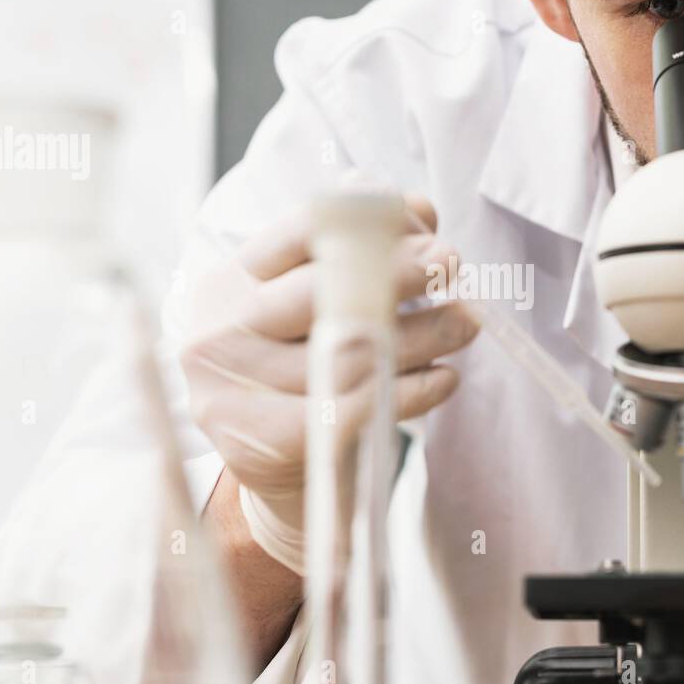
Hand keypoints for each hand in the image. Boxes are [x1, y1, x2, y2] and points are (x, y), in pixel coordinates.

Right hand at [180, 194, 477, 573]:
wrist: (282, 474)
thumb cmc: (307, 372)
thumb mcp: (324, 307)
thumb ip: (363, 254)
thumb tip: (418, 209)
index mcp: (228, 283)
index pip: (295, 234)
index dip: (366, 224)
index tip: (424, 226)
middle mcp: (218, 330)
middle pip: (317, 289)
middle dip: (396, 271)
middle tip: (451, 262)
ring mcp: (231, 390)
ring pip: (343, 350)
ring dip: (421, 333)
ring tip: (465, 322)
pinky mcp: (260, 444)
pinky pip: (352, 408)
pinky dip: (411, 391)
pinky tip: (444, 378)